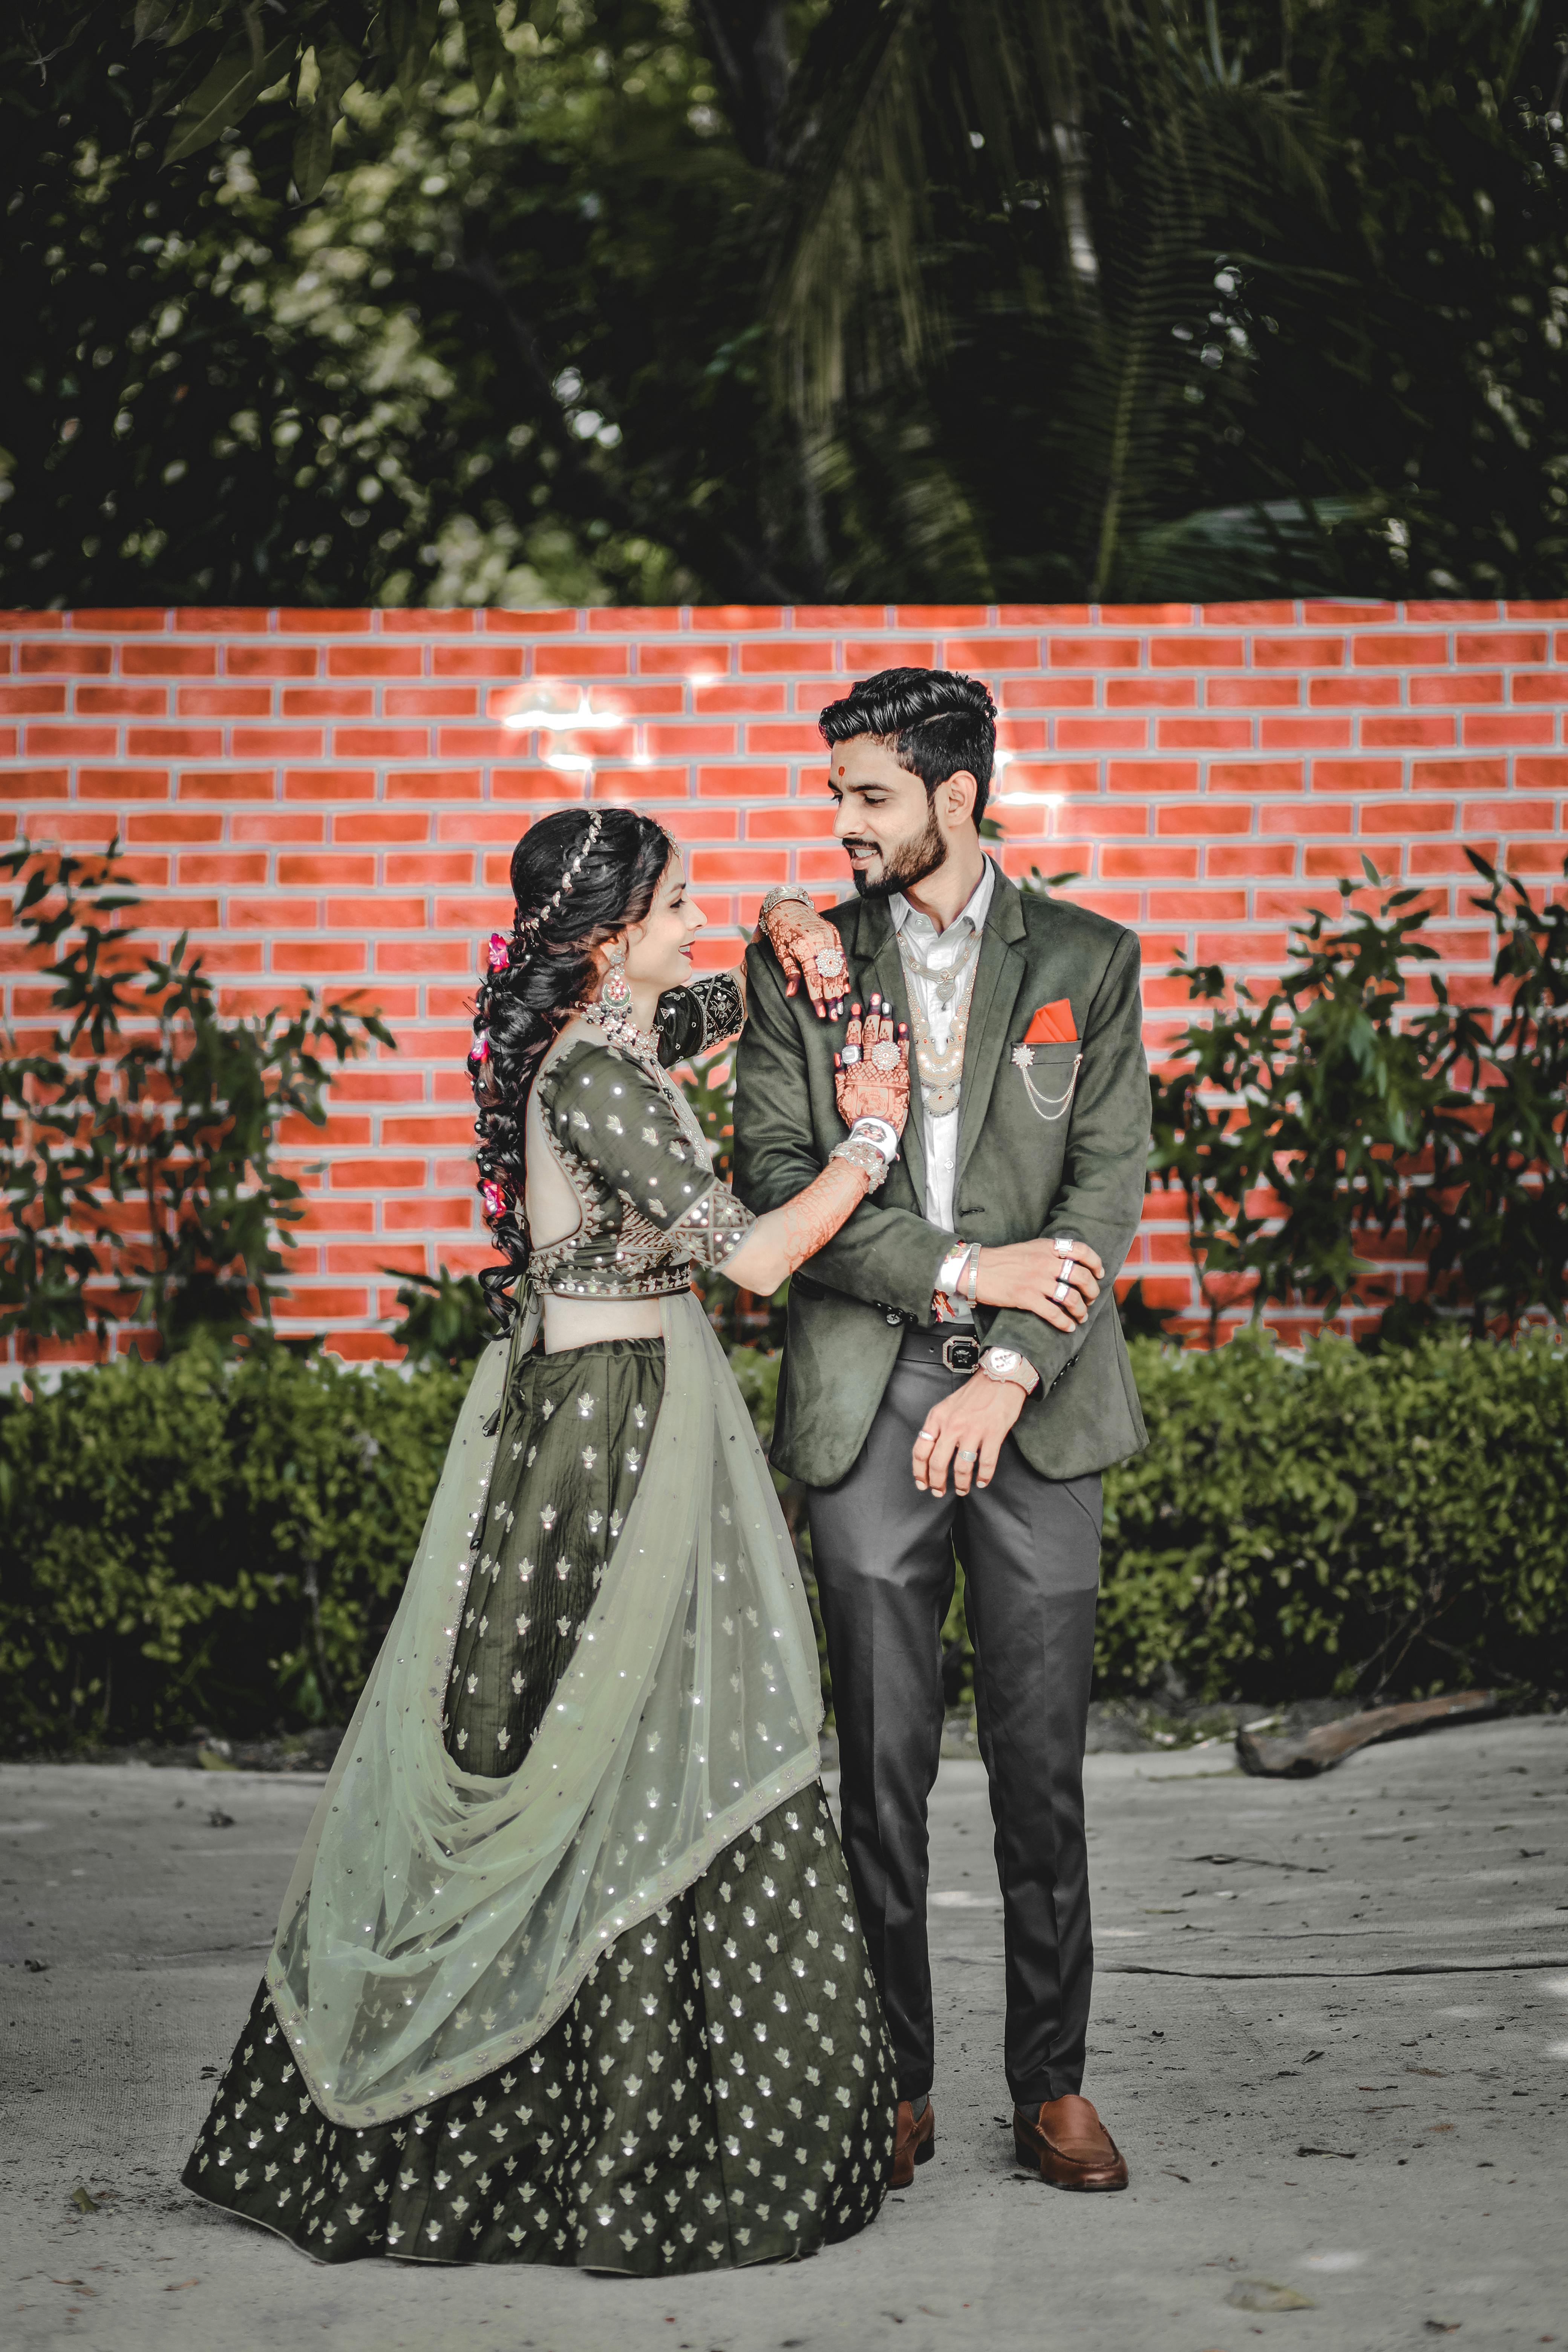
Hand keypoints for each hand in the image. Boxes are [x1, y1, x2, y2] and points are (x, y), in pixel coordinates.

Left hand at [760, 900, 849, 1020]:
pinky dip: (844, 972)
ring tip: (840, 1005)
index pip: (813, 978)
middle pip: (828, 975)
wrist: (786, 905)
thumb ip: (790, 973)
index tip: (821, 1013)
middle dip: (832, 997)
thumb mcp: (780, 953)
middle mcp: (819, 942)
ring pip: (837, 967)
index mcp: (803, 948)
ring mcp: (828, 936)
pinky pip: (841, 955)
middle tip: (834, 1015)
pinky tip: (845, 986)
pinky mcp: (834, 932)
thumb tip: (792, 994)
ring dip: (839, 988)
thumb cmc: (780, 931)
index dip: (818, 997)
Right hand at [835, 997, 910, 1134]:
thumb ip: (839, 1075)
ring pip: (886, 1041)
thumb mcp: (840, 1097)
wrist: (875, 1132)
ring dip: (886, 1022)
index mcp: (854, 1070)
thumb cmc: (856, 1116)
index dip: (855, 1022)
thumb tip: (839, 1055)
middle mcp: (870, 1067)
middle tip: (875, 998)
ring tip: (887, 1005)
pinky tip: (902, 1026)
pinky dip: (902, 1040)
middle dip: (872, 1015)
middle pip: (870, 1036)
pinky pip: (902, 1055)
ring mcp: (887, 1071)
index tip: (857, 1008)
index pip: (853, 1040)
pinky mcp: (902, 1078)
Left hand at [912, 1374, 1023, 1497]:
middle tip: (939, 1492)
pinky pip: (987, 1463)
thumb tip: (930, 1452)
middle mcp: (953, 1425)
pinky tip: (982, 1482)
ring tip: (962, 1490)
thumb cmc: (973, 1394)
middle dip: (937, 1483)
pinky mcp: (994, 1433)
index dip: (919, 1471)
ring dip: (961, 1484)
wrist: (999, 1377)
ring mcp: (974, 1430)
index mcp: (937, 1418)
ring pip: (962, 1467)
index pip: (920, 1450)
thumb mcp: (946, 1406)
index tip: (922, 1483)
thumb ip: (937, 1427)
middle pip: (938, 1463)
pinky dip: (984, 1477)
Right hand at [973, 1237, 1103, 1332]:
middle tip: (1091, 1299)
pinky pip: (1054, 1313)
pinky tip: (1068, 1327)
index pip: (1081, 1250)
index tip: (1098, 1273)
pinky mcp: (1026, 1298)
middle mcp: (1045, 1262)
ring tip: (1081, 1316)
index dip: (1095, 1262)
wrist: (975, 1269)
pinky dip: (1065, 1322)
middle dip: (1091, 1291)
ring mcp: (1036, 1280)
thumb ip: (1048, 1254)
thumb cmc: (1001, 1261)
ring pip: (1071, 1297)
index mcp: (1046, 1248)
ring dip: (1080, 1310)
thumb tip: (1068, 1266)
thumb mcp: (1028, 1249)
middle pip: (1081, 1276)